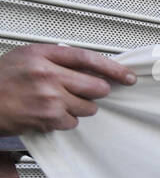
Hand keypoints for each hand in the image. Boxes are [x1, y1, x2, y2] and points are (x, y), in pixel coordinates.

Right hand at [0, 44, 135, 134]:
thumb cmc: (0, 79)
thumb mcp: (26, 58)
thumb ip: (57, 59)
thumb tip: (91, 68)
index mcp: (43, 55)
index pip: (88, 58)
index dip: (113, 69)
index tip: (128, 76)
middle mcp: (48, 75)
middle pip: (96, 87)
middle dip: (94, 92)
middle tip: (81, 92)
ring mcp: (49, 98)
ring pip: (88, 107)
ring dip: (78, 107)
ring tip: (55, 102)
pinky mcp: (47, 118)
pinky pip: (73, 122)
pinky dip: (64, 120)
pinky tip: (47, 113)